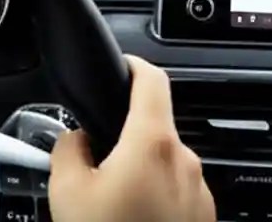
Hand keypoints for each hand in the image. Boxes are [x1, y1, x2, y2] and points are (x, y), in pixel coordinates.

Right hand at [48, 55, 214, 221]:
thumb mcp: (67, 190)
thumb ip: (68, 148)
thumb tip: (76, 140)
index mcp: (153, 144)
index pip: (152, 80)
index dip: (134, 65)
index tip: (123, 65)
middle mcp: (185, 163)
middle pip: (152, 129)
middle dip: (123, 139)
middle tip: (95, 167)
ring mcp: (199, 191)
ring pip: (163, 163)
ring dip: (139, 172)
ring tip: (113, 203)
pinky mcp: (204, 215)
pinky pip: (175, 192)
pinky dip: (154, 197)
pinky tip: (132, 217)